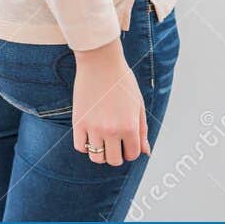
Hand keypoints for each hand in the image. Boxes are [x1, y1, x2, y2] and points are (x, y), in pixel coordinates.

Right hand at [70, 39, 150, 166]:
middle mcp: (112, 130)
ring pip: (96, 158)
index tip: (127, 143)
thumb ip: (142, 130)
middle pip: (114, 160)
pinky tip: (90, 135)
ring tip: (103, 140)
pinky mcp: (78, 123)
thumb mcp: (138, 104)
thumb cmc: (123, 82)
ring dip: (101, 153)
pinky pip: (80, 147)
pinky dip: (85, 146)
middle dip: (117, 154)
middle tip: (115, 142)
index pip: (132, 154)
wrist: (101, 63)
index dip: (131, 151)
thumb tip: (146, 152)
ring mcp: (94, 128)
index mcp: (130, 126)